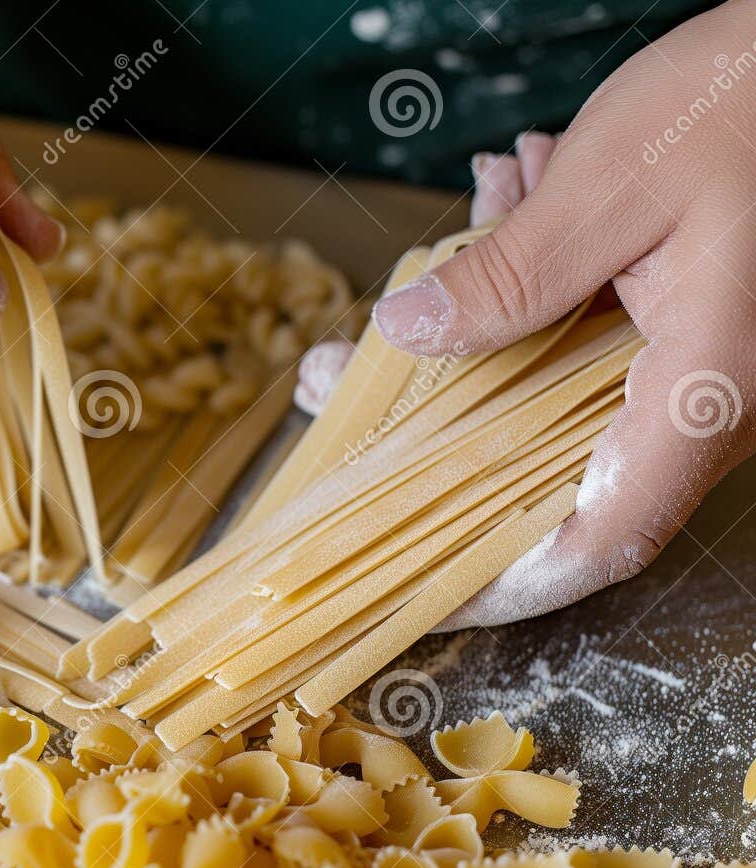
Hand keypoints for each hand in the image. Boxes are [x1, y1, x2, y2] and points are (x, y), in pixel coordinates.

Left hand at [329, 3, 755, 628]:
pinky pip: (570, 356)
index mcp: (706, 391)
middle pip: (549, 479)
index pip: (604, 536)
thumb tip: (405, 334)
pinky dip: (517, 305)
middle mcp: (706, 405)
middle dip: (430, 438)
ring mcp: (690, 376)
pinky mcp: (670, 339)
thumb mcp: (610, 184)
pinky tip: (497, 213)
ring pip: (545, 410)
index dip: (506, 579)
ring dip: (465, 351)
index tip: (411, 582)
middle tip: (335, 379)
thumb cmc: (745, 103)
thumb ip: (508, 275)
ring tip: (417, 269)